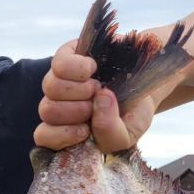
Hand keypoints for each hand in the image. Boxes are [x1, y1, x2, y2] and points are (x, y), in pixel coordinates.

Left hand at [34, 40, 188, 152]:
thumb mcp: (130, 132)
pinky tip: (93, 68)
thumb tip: (100, 100)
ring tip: (99, 87)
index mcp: (66, 129)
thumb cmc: (133, 111)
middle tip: (98, 104)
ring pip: (51, 88)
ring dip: (81, 90)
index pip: (44, 137)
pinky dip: (79, 67)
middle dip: (78, 110)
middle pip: (47, 111)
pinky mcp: (65, 56)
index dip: (62, 135)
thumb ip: (112, 135)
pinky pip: (59, 64)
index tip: (86, 130)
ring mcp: (59, 79)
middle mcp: (57, 105)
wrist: (148, 78)